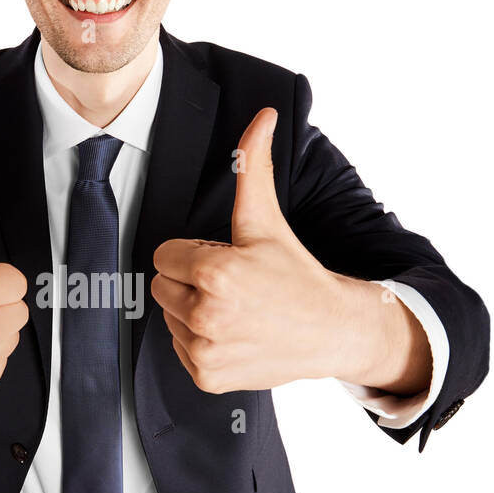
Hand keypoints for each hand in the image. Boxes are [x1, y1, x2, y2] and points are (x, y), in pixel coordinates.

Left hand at [151, 108, 347, 392]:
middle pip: (162, 287)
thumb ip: (253, 167)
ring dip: (193, 311)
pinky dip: (200, 343)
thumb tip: (263, 116)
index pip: (164, 255)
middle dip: (190, 281)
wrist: (331, 331)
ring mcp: (205, 350)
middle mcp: (205, 315)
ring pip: (169, 318)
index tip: (224, 259)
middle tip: (232, 285)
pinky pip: (180, 349)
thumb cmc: (296, 274)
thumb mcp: (267, 221)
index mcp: (214, 273)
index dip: (193, 253)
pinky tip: (233, 334)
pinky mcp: (207, 376)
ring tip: (235, 309)